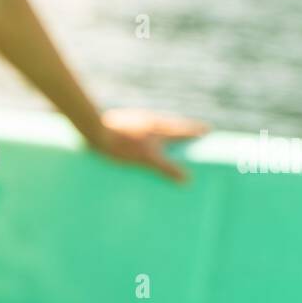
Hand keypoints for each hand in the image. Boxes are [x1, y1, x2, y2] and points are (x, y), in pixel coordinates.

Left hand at [90, 108, 209, 182]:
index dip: (196, 130)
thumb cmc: (120, 144)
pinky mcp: (120, 126)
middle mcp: (149, 122)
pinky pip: (137, 133)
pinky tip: (138, 145)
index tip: (208, 130)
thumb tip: (188, 180)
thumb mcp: (147, 158)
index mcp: (159, 128)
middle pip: (170, 126)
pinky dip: (143, 139)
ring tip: (165, 143)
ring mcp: (134, 123)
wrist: (93, 131)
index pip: (184, 129)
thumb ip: (167, 168)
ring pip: (153, 129)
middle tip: (190, 135)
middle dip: (180, 132)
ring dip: (161, 135)